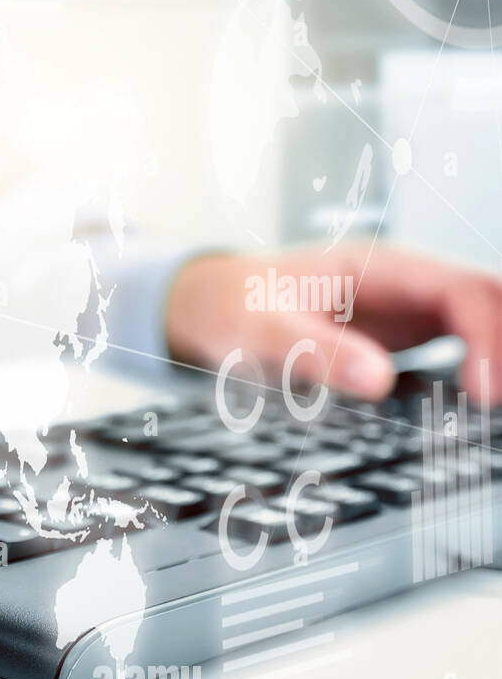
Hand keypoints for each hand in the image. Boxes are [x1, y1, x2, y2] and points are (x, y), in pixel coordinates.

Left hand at [166, 246, 501, 401]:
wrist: (207, 303)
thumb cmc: (231, 307)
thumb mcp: (260, 330)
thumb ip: (316, 352)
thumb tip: (379, 381)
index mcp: (378, 266)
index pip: (460, 291)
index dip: (487, 338)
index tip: (484, 392)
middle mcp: (403, 283)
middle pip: (486, 301)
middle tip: (498, 408)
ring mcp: (405, 309)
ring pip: (480, 323)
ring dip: (495, 358)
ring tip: (494, 411)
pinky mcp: (399, 337)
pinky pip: (459, 347)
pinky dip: (478, 370)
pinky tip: (476, 407)